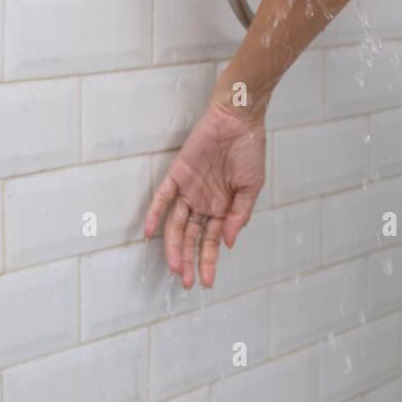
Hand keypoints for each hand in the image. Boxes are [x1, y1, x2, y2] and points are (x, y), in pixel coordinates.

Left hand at [143, 100, 266, 289]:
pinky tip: (149, 233)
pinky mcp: (178, 174)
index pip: (211, 241)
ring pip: (177, 224)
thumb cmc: (250, 150)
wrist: (238, 120)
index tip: (206, 281)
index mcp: (223, 207)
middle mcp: (204, 202)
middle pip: (192, 237)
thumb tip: (228, 242)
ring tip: (175, 267)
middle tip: (186, 281)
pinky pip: (162, 198)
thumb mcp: (252, 187)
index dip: (208, 261)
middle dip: (189, 260)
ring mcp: (190, 190)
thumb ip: (240, 215)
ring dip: (174, 246)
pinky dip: (155, 214)